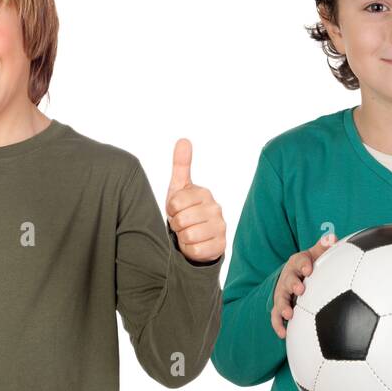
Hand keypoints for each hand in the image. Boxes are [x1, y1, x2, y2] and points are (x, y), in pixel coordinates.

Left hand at [164, 138, 225, 264]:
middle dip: (176, 225)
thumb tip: (183, 140)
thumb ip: (181, 165)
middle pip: (181, 220)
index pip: (175, 202)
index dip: (170, 209)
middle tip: (182, 223)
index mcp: (204, 193)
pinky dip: (191, 250)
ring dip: (183, 238)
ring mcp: (221, 227)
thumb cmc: (186, 211)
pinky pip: (196, 250)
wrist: (197, 238)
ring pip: (188, 235)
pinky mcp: (221, 246)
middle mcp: (216, 208)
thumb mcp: (179, 188)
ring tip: (188, 233)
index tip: (176, 210)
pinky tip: (195, 244)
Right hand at [270, 232, 335, 338]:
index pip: (300, 261)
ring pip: (280, 300)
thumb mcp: (317, 253)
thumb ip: (325, 246)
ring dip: (283, 307)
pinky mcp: (281, 307)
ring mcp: (282, 293)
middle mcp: (287, 277)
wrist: (298, 276)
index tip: (309, 269)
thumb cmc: (312, 265)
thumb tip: (333, 237)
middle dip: (292, 284)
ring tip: (288, 315)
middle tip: (299, 289)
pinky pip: (277, 317)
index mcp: (297, 263)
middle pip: (287, 280)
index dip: (303, 264)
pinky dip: (278, 325)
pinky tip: (284, 335)